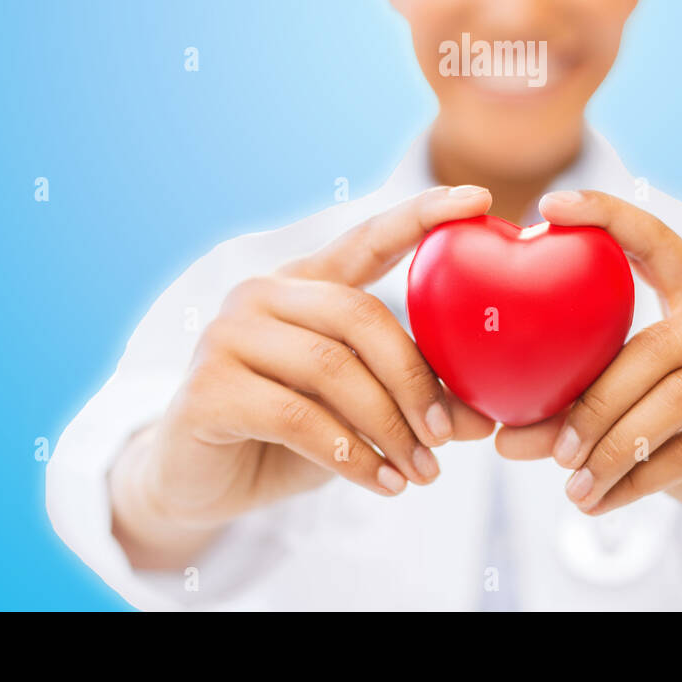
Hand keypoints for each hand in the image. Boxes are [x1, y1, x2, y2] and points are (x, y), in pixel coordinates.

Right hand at [110, 185, 497, 568]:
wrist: (197, 483)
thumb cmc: (287, 436)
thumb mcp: (360, 412)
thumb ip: (414, 402)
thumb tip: (484, 420)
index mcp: (305, 282)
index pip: (369, 238)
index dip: (422, 214)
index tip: (480, 198)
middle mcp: (263, 293)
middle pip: (360, 315)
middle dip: (415, 378)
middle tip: (449, 434)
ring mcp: (227, 334)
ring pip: (333, 367)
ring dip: (389, 426)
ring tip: (423, 472)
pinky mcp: (207, 387)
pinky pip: (299, 418)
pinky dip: (352, 455)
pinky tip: (383, 483)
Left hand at [496, 190, 681, 552]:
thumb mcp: (636, 419)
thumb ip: (578, 416)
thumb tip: (501, 439)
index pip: (657, 241)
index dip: (606, 216)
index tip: (548, 204)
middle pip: (657, 344)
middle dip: (594, 400)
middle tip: (551, 448)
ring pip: (676, 399)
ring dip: (612, 447)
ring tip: (572, 486)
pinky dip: (638, 481)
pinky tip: (602, 502)